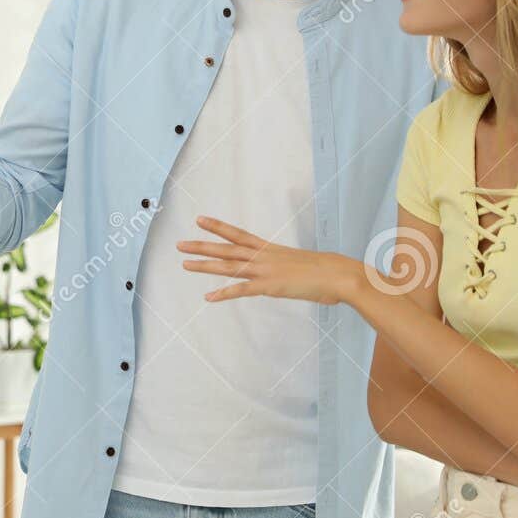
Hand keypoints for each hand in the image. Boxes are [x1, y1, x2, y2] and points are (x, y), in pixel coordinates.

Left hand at [178, 217, 359, 304]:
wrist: (338, 274)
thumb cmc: (325, 271)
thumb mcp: (299, 264)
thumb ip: (286, 267)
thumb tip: (285, 273)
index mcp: (269, 249)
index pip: (237, 234)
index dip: (218, 227)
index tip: (200, 220)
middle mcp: (263, 256)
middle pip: (226, 248)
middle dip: (202, 246)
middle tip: (179, 244)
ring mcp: (265, 270)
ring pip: (228, 266)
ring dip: (205, 266)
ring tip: (185, 264)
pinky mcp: (270, 286)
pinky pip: (242, 290)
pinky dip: (224, 294)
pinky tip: (208, 298)